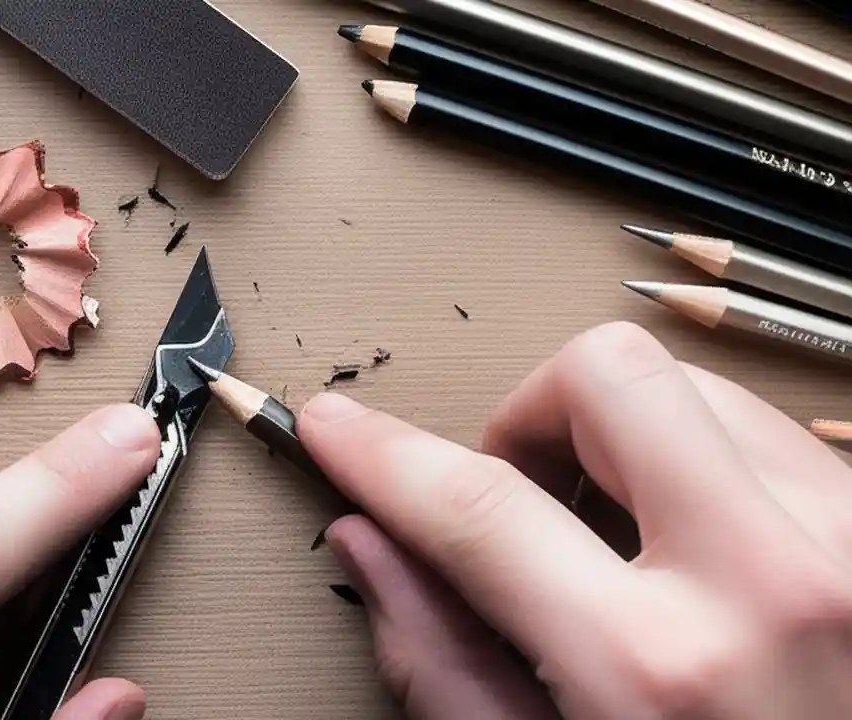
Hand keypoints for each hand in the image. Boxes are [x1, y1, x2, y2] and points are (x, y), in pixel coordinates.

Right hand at [299, 322, 851, 718]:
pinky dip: (704, 467)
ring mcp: (848, 549)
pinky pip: (766, 435)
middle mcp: (771, 586)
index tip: (338, 427)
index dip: (382, 455)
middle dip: (532, 411)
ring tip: (617, 536)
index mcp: (657, 673)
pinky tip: (689, 550)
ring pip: (695, 387)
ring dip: (625, 439)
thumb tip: (372, 548)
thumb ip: (446, 664)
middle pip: (606, 376)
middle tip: (520, 487)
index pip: (479, 507)